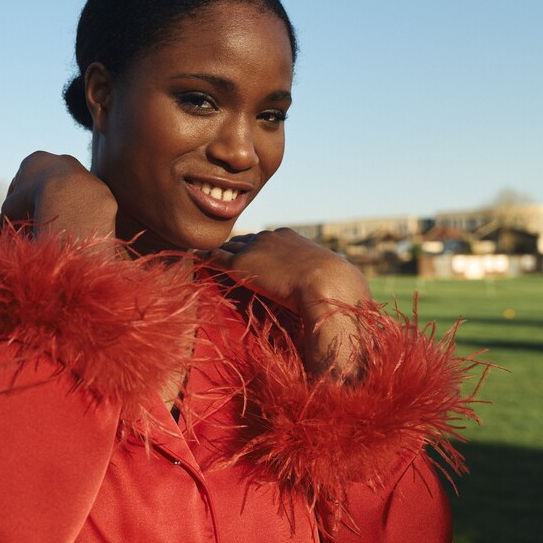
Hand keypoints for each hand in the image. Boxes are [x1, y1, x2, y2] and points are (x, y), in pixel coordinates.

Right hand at [0, 152, 117, 242]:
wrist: (72, 200)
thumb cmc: (33, 201)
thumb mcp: (9, 210)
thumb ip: (4, 218)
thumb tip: (1, 232)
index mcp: (36, 159)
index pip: (21, 181)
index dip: (15, 202)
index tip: (15, 218)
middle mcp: (62, 160)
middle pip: (47, 185)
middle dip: (41, 203)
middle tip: (36, 224)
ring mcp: (83, 172)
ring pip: (69, 194)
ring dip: (62, 209)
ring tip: (55, 229)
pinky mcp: (99, 188)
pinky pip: (86, 204)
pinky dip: (79, 216)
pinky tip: (74, 229)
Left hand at [202, 229, 372, 375]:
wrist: (328, 285)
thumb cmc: (338, 289)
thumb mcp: (335, 281)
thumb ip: (330, 286)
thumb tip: (349, 305)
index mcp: (291, 238)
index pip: (266, 240)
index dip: (258, 250)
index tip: (252, 259)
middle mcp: (270, 237)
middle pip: (244, 239)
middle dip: (235, 248)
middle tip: (221, 256)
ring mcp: (253, 249)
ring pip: (228, 246)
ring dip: (218, 253)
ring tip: (202, 256)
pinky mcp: (240, 265)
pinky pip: (214, 257)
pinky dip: (203, 257)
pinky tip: (193, 258)